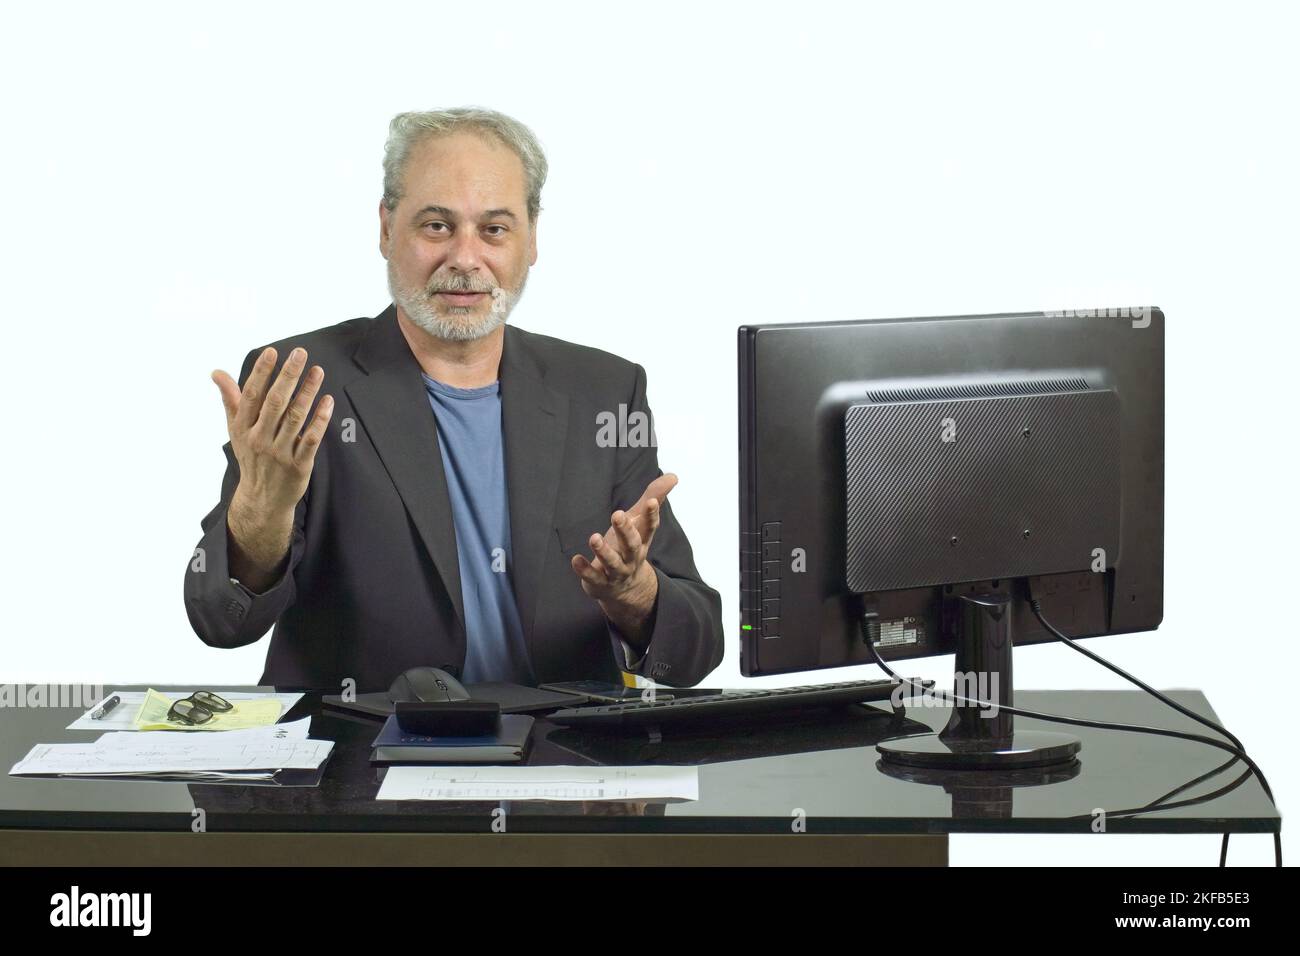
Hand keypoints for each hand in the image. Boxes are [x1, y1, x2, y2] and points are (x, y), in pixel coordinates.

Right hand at [211, 346, 332, 517]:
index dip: (261, 372)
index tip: (272, 351)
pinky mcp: (298, 465)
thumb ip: (230, 399)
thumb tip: (216, 373)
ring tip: (317, 371)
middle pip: (275, 402)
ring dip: (308, 392)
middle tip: (300, 353)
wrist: (262, 499)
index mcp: (243, 427)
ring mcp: (279, 452)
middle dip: (288, 376)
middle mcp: (259, 439)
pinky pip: (311, 439)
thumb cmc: (250, 456)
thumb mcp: (236, 430)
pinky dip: (320, 420)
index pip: (251, 395)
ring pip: (295, 417)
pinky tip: (328, 401)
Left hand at [569, 474, 677, 635]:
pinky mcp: (599, 583)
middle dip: (625, 531)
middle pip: (631, 545)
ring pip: (612, 563)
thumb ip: (653, 499)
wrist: (626, 591)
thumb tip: (673, 476)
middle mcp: (631, 557)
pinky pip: (593, 577)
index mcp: (642, 541)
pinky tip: (576, 559)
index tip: (651, 502)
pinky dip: (584, 569)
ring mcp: (616, 572)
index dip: (651, 515)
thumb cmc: (630, 547)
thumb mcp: (640, 523)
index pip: (649, 528)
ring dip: (604, 551)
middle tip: (617, 514)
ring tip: (594, 538)